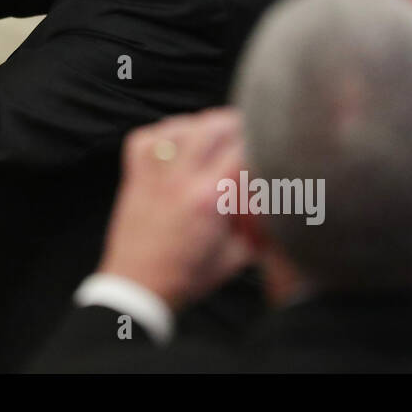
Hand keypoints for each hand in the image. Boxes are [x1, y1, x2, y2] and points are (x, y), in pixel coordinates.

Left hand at [97, 108, 252, 312]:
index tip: (270, 147)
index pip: (244, 149)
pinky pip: (149, 136)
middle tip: (247, 134)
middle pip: (213, 126)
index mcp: (210, 198)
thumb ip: (259, 223)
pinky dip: (167, 133)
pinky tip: (180, 142)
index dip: (262, 143)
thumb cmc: (189, 276)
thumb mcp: (239, 254)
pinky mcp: (134, 175)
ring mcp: (154, 174)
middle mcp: (181, 179)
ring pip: (183, 125)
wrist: (138, 286)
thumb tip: (277, 197)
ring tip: (217, 136)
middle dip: (237, 125)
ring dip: (205, 126)